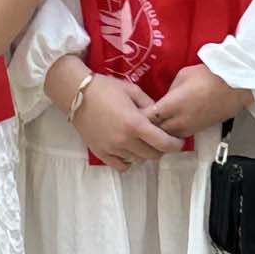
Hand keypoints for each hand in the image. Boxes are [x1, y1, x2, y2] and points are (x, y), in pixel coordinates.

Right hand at [68, 72, 184, 171]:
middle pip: (153, 155)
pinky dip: (129, 161)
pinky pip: (121, 166)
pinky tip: (128, 150)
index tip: (178, 142)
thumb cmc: (105, 88)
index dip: (175, 145)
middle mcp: (125, 140)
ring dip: (144, 153)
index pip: (163, 144)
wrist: (75, 93)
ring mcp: (112, 148)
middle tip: (159, 140)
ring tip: (141, 142)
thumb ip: (149, 105)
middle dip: (160, 148)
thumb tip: (160, 117)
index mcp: (135, 124)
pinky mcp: (100, 153)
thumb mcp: (132, 90)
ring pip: (138, 160)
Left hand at [146, 65, 251, 137]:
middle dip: (145, 128)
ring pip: (166, 137)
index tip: (131, 113)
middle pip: (155, 132)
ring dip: (158, 133)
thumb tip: (164, 101)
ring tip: (150, 126)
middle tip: (136, 122)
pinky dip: (170, 134)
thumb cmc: (208, 76)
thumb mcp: (182, 76)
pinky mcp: (198, 131)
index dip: (138, 117)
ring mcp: (189, 128)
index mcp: (172, 106)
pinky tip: (167, 127)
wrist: (235, 86)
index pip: (147, 118)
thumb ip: (169, 92)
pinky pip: (178, 136)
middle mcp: (179, 121)